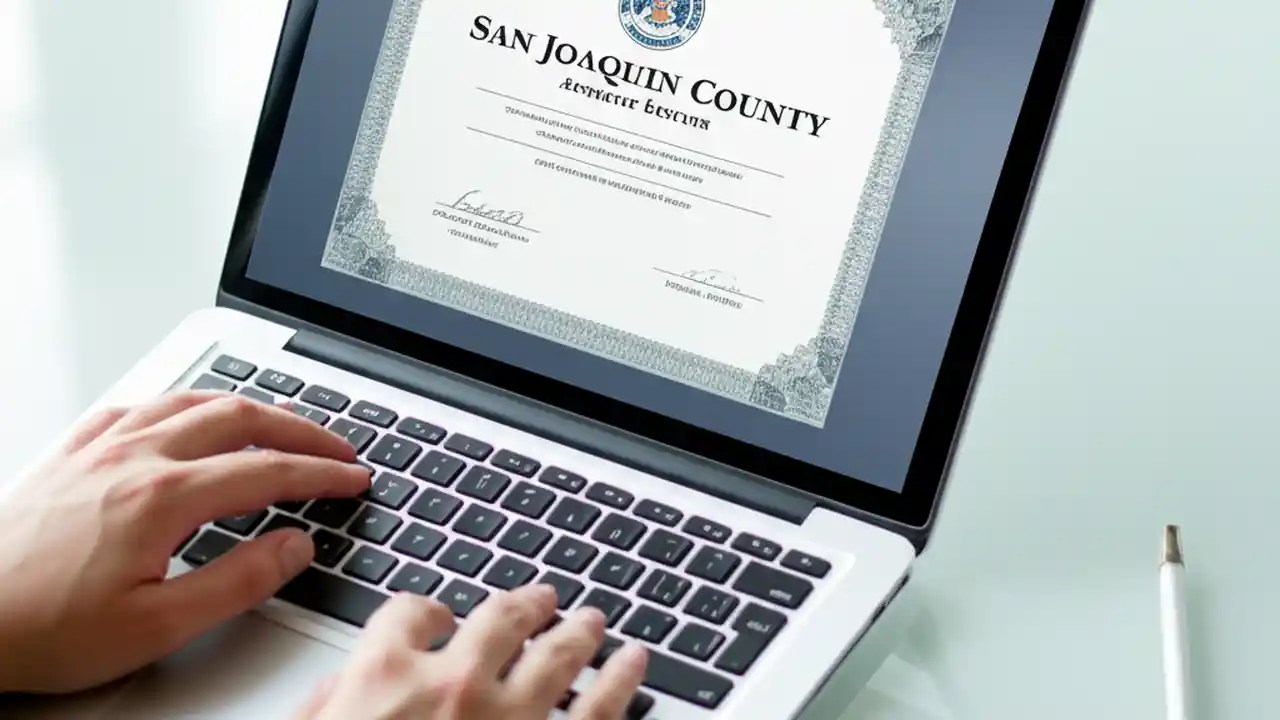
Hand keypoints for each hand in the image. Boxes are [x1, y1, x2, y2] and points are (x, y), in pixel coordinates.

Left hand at [0, 392, 369, 692]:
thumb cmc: (44, 629)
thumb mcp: (156, 627)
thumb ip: (238, 582)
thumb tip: (293, 547)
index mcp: (162, 498)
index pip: (268, 471)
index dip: (322, 473)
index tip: (353, 478)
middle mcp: (133, 459)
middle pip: (239, 417)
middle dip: (300, 427)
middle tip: (335, 446)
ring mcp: (99, 449)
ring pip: (191, 400)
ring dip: (248, 407)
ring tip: (280, 423)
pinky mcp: (70, 453)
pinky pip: (138, 406)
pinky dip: (180, 405)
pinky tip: (187, 418)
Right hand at [296, 586, 648, 719]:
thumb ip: (326, 708)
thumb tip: (338, 687)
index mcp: (385, 676)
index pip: (408, 613)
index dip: (424, 610)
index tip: (436, 615)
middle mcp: (454, 685)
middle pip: (498, 621)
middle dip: (523, 606)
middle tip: (542, 599)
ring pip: (558, 654)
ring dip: (578, 632)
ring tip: (592, 622)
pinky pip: (598, 710)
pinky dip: (621, 680)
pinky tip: (633, 664)